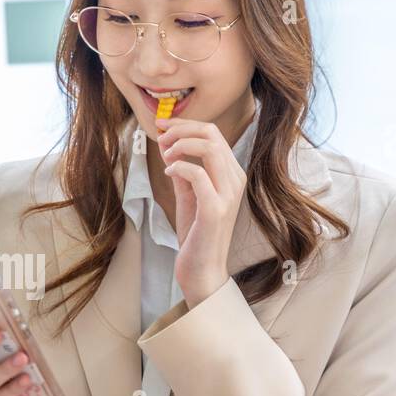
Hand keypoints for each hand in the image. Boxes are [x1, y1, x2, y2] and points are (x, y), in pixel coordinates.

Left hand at [154, 116, 247, 307]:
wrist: (202, 270)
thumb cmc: (196, 235)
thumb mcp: (188, 195)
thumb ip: (182, 171)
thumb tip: (168, 145)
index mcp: (230, 175)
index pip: (213, 134)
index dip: (186, 125)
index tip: (162, 127)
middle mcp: (235, 180)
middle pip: (213, 134)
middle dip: (181, 129)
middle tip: (160, 136)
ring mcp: (228, 195)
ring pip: (210, 148)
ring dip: (181, 145)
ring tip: (165, 155)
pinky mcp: (215, 210)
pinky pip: (198, 174)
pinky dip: (179, 167)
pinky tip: (168, 172)